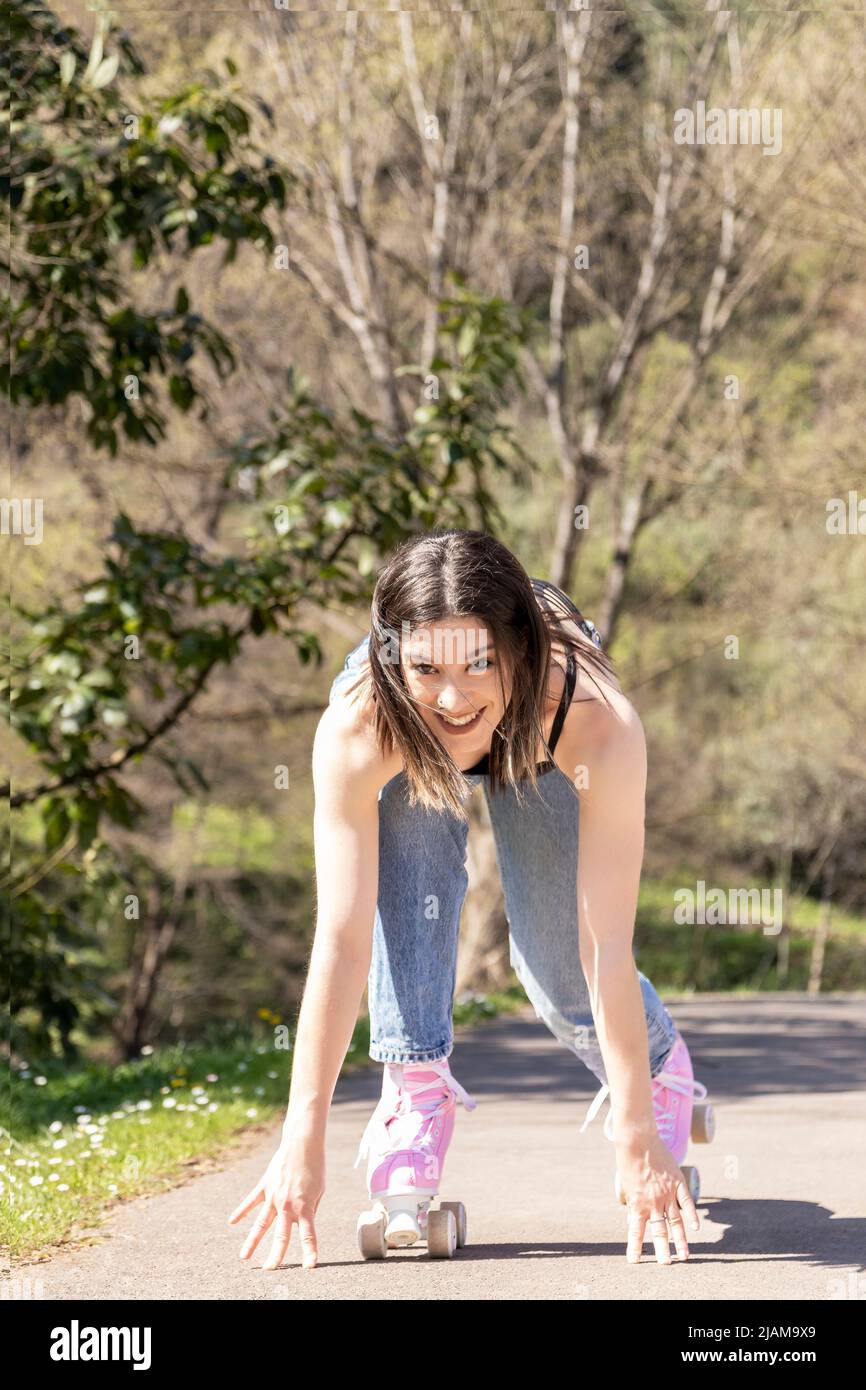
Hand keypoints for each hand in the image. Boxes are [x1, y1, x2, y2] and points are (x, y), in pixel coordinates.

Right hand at [227, 1137, 324, 1269]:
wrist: (303, 1143)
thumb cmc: (315, 1166)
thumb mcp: (319, 1190)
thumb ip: (309, 1209)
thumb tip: (300, 1222)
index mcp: (305, 1206)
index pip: (308, 1235)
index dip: (309, 1252)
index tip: (308, 1267)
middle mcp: (287, 1204)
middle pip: (281, 1236)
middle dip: (275, 1256)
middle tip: (269, 1270)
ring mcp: (274, 1196)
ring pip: (261, 1224)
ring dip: (252, 1242)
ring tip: (244, 1257)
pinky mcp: (265, 1185)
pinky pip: (251, 1202)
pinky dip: (241, 1211)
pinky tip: (231, 1222)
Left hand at [616, 1133, 699, 1264]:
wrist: (637, 1139)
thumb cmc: (627, 1161)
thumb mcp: (626, 1185)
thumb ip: (632, 1202)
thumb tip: (632, 1218)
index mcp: (638, 1202)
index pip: (636, 1230)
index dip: (635, 1247)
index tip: (635, 1261)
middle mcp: (653, 1201)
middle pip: (660, 1230)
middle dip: (662, 1249)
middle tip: (666, 1264)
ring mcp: (667, 1192)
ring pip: (676, 1221)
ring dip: (680, 1239)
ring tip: (684, 1256)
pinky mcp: (678, 1182)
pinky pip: (687, 1202)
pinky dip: (692, 1215)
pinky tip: (696, 1228)